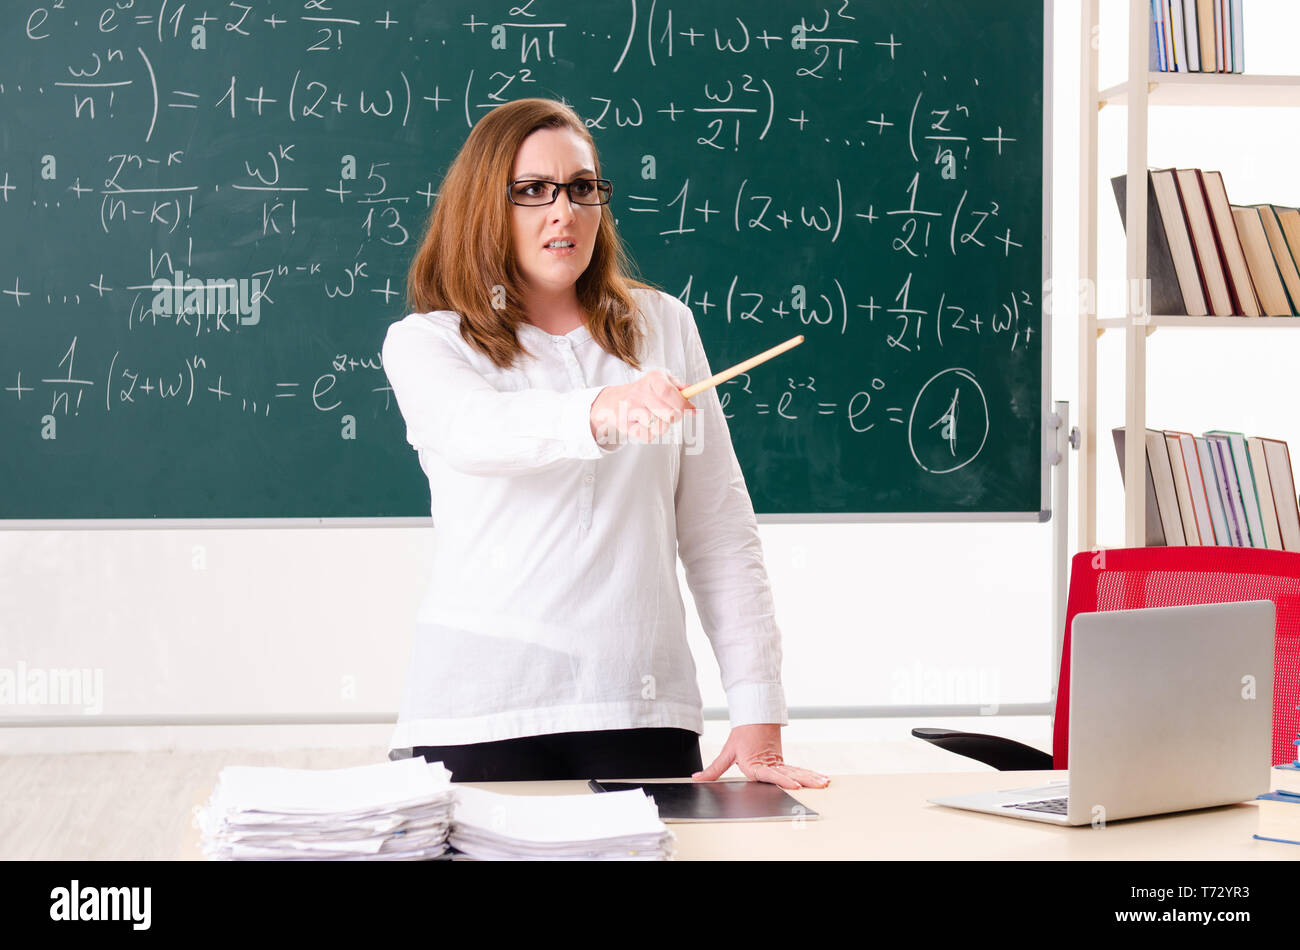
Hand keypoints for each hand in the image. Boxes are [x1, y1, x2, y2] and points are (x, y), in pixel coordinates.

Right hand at [590, 370, 695, 444]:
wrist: (613, 400)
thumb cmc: (644, 392)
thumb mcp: (661, 382)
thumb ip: (677, 387)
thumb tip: (691, 393)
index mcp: (653, 379)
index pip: (669, 392)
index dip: (684, 404)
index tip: (691, 411)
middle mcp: (640, 392)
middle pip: (669, 413)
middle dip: (676, 417)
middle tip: (672, 415)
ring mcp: (631, 408)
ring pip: (660, 426)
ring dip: (663, 426)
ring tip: (656, 419)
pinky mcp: (624, 424)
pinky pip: (647, 436)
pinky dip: (651, 434)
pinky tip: (646, 426)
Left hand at [692, 723, 829, 788]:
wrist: (753, 716)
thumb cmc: (741, 735)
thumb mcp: (727, 752)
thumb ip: (714, 769)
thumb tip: (697, 777)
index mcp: (756, 763)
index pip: (771, 773)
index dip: (782, 780)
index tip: (795, 785)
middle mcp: (770, 763)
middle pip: (790, 773)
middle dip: (806, 780)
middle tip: (820, 785)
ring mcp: (778, 762)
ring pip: (797, 770)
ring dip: (811, 776)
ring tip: (825, 782)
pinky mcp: (782, 761)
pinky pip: (798, 769)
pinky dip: (809, 773)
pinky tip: (821, 778)